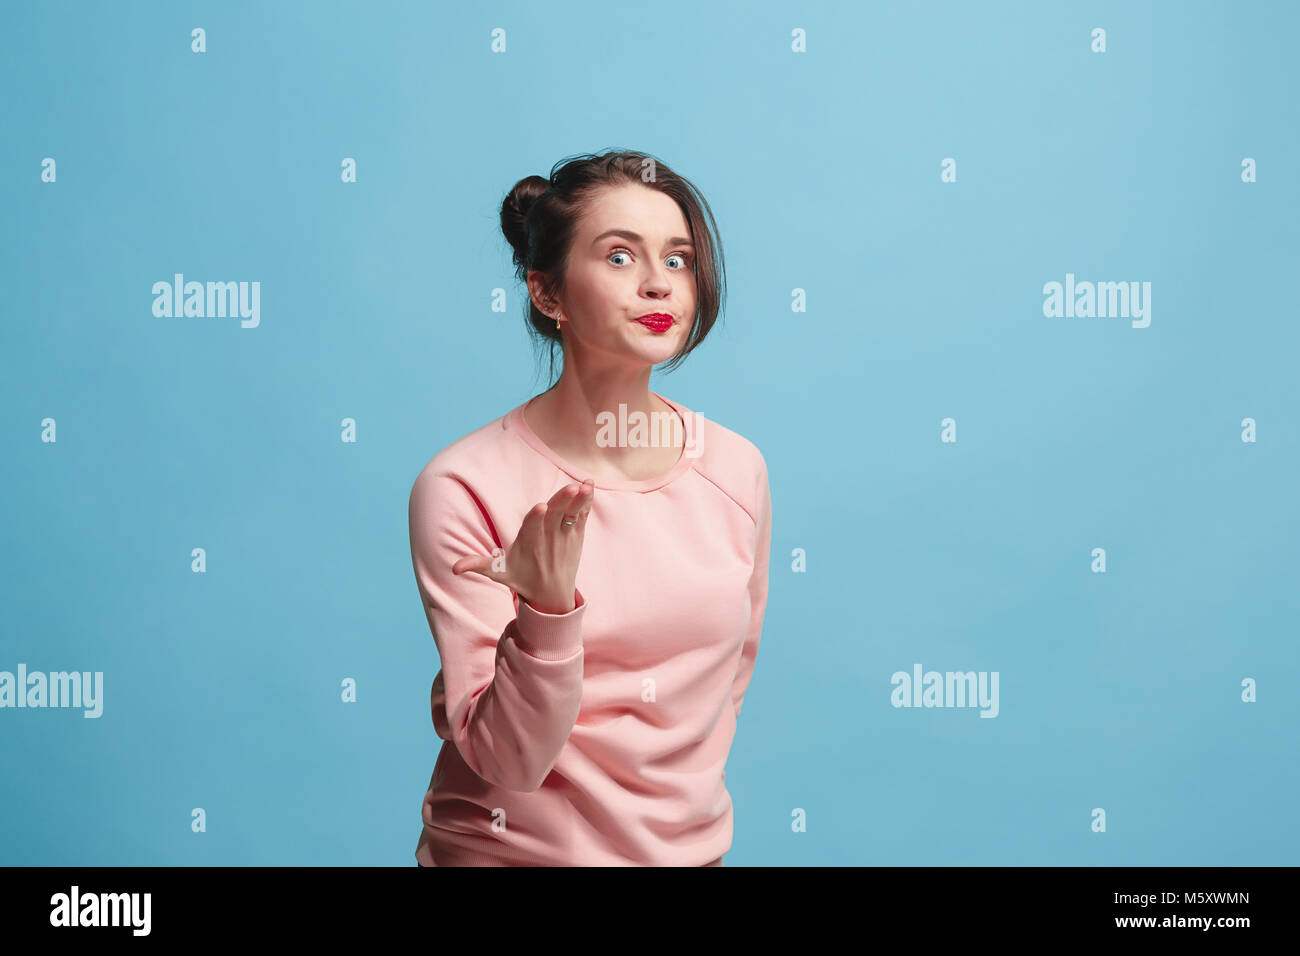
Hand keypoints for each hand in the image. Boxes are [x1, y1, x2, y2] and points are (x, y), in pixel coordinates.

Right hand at [451, 479, 594, 612]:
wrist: (552, 595)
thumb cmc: (522, 579)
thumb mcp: (499, 573)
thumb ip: (478, 565)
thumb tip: (454, 568)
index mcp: (528, 544)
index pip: (532, 528)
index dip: (536, 517)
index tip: (540, 506)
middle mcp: (548, 539)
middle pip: (555, 516)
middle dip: (562, 502)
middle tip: (571, 487)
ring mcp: (564, 537)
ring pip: (571, 515)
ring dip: (579, 500)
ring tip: (584, 485)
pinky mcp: (576, 536)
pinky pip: (581, 516)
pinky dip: (585, 502)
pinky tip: (589, 486)